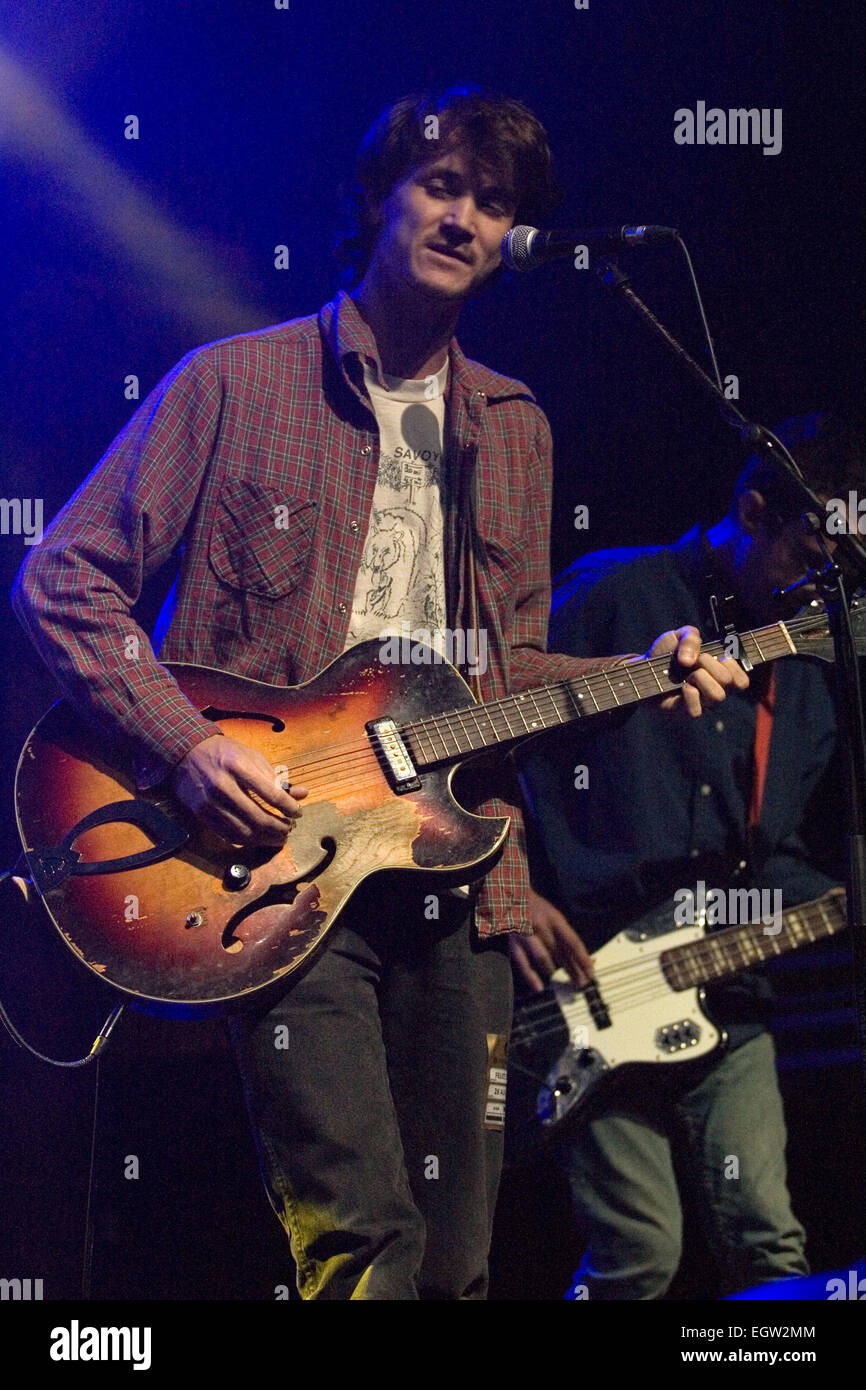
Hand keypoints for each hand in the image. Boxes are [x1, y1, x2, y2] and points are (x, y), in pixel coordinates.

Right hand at [172, 734, 307, 845]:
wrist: (187, 754)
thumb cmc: (225, 754)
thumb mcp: (252, 758)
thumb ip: (277, 778)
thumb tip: (303, 794)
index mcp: (238, 766)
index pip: (272, 794)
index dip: (289, 808)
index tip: (297, 812)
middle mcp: (222, 785)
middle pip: (259, 818)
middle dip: (280, 828)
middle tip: (290, 828)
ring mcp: (210, 802)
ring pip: (244, 832)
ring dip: (266, 839)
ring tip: (278, 836)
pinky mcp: (202, 814)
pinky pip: (229, 835)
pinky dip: (248, 840)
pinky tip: (259, 837)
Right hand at [509, 889, 594, 993]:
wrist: (509, 894)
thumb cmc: (536, 907)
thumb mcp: (552, 915)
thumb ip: (563, 934)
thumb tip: (582, 957)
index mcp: (554, 918)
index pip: (572, 942)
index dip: (583, 958)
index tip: (591, 972)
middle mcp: (542, 926)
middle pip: (560, 952)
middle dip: (573, 969)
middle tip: (582, 983)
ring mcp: (526, 934)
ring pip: (543, 957)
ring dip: (555, 971)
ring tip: (565, 982)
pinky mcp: (513, 942)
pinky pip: (522, 961)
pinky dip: (530, 976)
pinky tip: (539, 987)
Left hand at [641, 625, 748, 716]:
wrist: (642, 668)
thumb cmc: (666, 654)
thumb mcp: (679, 636)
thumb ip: (691, 637)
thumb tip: (691, 660)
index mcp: (719, 675)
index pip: (742, 681)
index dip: (731, 664)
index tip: (712, 655)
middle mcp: (714, 691)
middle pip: (729, 682)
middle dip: (709, 664)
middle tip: (693, 661)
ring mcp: (702, 704)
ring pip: (718, 696)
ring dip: (701, 678)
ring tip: (686, 675)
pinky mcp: (686, 713)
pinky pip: (697, 711)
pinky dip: (690, 694)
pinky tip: (682, 687)